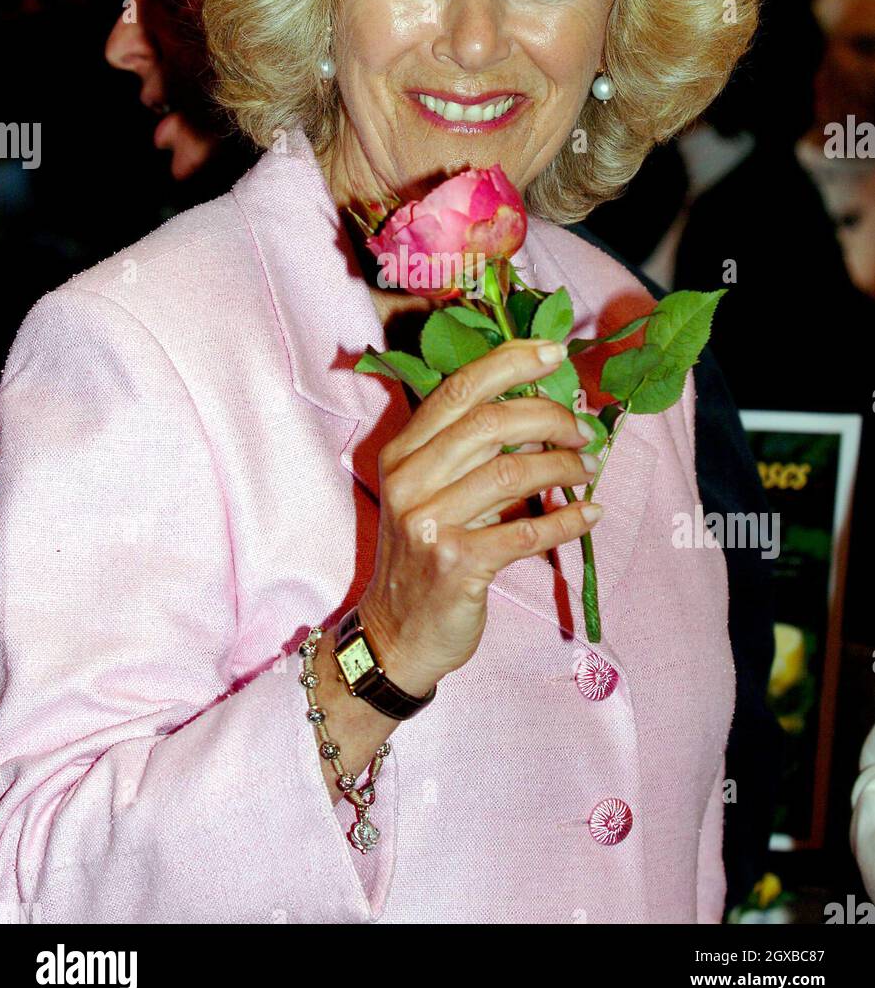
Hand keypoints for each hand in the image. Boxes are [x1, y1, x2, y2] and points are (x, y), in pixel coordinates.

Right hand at [359, 337, 602, 695]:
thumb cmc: (425, 557)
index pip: (457, 390)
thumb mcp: (434, 496)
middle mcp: (408, 482)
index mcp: (401, 454)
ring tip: (588, 470)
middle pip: (488, 424)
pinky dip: (567, 520)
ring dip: (562, 467)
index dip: (510, 364)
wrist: (396, 634)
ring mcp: (427, 523)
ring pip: (511, 473)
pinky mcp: (455, 565)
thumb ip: (473, 455)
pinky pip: (526, 531)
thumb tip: (543, 417)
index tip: (555, 352)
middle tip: (583, 431)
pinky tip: (591, 515)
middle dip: (548, 417)